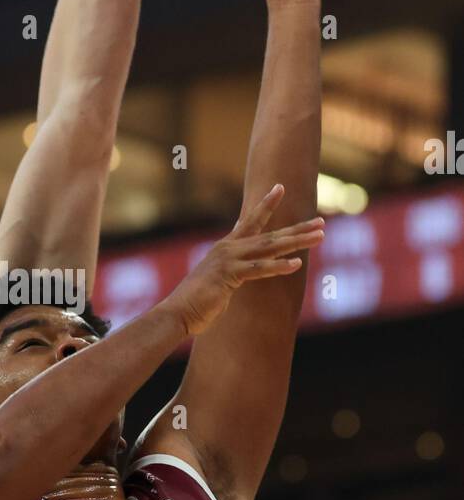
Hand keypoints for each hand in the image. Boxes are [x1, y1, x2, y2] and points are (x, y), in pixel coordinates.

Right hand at [169, 185, 324, 337]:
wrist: (178, 311)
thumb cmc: (198, 300)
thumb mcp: (219, 279)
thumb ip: (232, 270)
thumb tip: (239, 270)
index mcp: (227, 247)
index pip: (251, 220)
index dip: (266, 204)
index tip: (280, 187)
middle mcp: (229, 248)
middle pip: (270, 234)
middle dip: (297, 228)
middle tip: (321, 221)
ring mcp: (229, 259)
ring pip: (270, 247)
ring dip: (297, 242)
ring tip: (320, 237)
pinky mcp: (229, 275)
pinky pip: (259, 269)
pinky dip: (278, 267)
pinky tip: (296, 264)